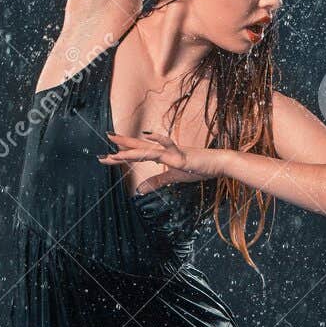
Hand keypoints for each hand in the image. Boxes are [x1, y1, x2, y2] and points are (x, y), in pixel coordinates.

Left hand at [98, 130, 223, 181]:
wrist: (218, 163)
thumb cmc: (198, 168)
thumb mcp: (173, 177)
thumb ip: (156, 182)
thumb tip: (139, 190)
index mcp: (161, 155)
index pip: (138, 153)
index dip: (123, 153)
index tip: (108, 154)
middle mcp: (164, 150)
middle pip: (138, 147)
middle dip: (122, 144)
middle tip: (106, 136)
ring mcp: (171, 151)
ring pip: (147, 149)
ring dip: (130, 150)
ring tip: (115, 152)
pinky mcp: (181, 155)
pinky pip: (167, 147)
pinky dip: (158, 141)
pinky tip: (147, 136)